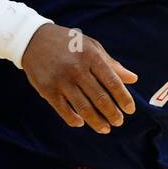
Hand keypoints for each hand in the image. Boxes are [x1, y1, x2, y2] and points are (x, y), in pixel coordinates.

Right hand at [20, 24, 138, 133]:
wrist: (34, 39)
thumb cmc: (68, 43)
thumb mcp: (92, 47)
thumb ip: (111, 64)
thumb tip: (133, 79)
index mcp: (91, 56)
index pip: (112, 81)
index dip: (123, 98)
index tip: (130, 110)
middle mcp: (77, 69)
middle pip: (99, 98)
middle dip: (112, 113)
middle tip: (119, 122)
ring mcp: (61, 81)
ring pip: (83, 108)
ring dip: (97, 121)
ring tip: (106, 128)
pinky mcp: (47, 90)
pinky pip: (63, 110)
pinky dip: (74, 120)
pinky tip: (82, 123)